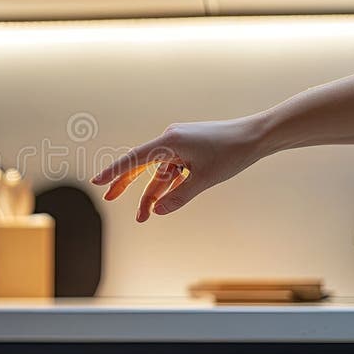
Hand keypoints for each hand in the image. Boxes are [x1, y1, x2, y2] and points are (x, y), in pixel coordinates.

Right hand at [91, 117, 266, 221]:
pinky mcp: (190, 147)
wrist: (257, 136)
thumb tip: (157, 210)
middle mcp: (171, 139)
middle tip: (109, 198)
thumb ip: (178, 197)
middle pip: (141, 164)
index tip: (97, 182)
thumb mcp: (203, 179)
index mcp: (170, 142)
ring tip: (143, 217)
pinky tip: (162, 202)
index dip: (114, 171)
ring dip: (152, 192)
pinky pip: (173, 168)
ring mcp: (180, 143)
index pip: (134, 158)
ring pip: (159, 171)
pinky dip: (168, 184)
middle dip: (125, 183)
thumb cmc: (232, 153)